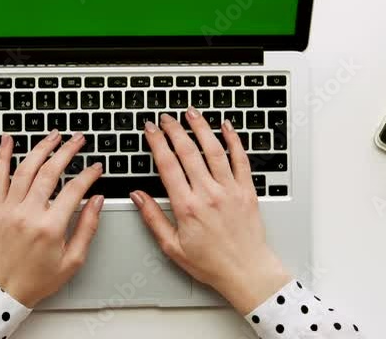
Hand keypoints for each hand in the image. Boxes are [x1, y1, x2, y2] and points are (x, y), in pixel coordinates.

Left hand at [0, 131, 104, 306]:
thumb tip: (97, 201)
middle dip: (67, 151)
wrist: (2, 292)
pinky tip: (8, 140)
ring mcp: (9, 210)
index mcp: (50, 228)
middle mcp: (28, 214)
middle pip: (50, 172)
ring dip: (41, 148)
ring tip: (54, 136)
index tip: (96, 167)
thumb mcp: (72, 261)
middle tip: (78, 140)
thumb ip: (87, 227)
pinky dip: (3, 156)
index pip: (74, 190)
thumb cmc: (37, 279)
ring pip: (26, 169)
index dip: (88, 175)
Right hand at [131, 109, 290, 313]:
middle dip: (174, 129)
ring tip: (191, 113)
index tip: (151, 129)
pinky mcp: (247, 190)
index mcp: (187, 207)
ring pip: (213, 149)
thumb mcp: (172, 246)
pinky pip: (241, 159)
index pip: (168, 165)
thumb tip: (138, 196)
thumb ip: (153, 218)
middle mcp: (209, 194)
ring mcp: (230, 190)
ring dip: (201, 127)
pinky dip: (233, 140)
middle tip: (166, 118)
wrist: (246, 271)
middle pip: (188, 151)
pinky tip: (226, 127)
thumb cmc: (211, 263)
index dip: (157, 142)